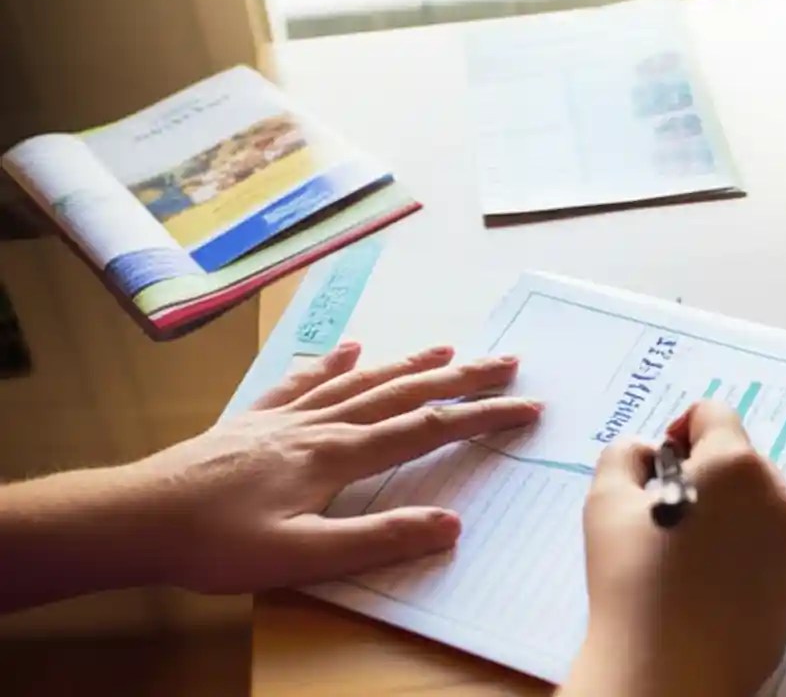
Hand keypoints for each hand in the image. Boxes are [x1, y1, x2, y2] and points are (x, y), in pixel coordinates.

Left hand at [0, 342, 541, 609]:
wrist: (137, 517)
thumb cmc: (216, 545)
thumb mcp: (301, 557)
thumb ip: (377, 539)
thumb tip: (449, 524)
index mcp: (337, 456)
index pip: (426, 430)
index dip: (481, 418)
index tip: (526, 407)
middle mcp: (320, 424)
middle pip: (403, 392)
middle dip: (461, 379)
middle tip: (507, 361)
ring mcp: (287, 416)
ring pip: (362, 380)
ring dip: (409, 364)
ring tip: (448, 350)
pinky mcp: (256, 419)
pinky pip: (305, 381)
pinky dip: (334, 363)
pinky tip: (350, 350)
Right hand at [561, 401, 785, 696]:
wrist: (667, 672)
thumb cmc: (632, 581)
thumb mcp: (606, 501)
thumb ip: (625, 454)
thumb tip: (648, 452)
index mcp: (735, 466)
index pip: (714, 414)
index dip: (680, 429)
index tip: (659, 463)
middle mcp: (779, 498)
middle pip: (741, 462)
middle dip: (705, 476)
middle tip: (666, 515)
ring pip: (760, 508)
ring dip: (728, 516)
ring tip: (687, 557)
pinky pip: (772, 553)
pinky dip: (745, 557)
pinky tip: (709, 588)